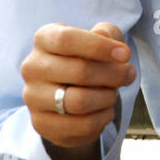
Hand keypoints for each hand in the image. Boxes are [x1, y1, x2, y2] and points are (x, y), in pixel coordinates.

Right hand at [20, 22, 134, 159]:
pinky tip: (106, 110)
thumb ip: (110, 35)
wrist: (72, 91)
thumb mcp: (102, 38)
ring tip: (113, 93)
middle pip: (79, 71)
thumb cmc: (89, 57)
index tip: (125, 54)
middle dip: (113, 74)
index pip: (66, 39)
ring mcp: (33, 97)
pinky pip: (81, 125)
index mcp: (44, 39)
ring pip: (79, 101)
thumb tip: (117, 51)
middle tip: (127, 75)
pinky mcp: (41, 123)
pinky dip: (103, 118)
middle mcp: (32, 67)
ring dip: (107, 97)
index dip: (99, 47)